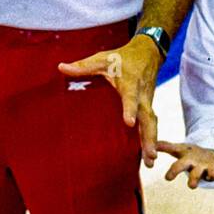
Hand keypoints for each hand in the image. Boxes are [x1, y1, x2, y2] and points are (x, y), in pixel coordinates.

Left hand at [59, 35, 161, 165]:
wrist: (148, 52)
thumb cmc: (123, 57)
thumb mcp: (103, 58)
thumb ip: (83, 65)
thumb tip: (61, 68)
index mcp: (130, 84)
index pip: (131, 98)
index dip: (130, 109)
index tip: (129, 122)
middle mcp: (142, 96)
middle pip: (148, 118)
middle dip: (149, 136)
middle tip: (150, 155)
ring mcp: (147, 102)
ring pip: (152, 124)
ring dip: (151, 142)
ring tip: (150, 161)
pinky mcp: (148, 107)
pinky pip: (151, 124)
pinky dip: (151, 139)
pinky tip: (149, 156)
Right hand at [156, 141, 213, 188]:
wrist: (210, 158)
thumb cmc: (191, 155)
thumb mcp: (179, 149)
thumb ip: (165, 146)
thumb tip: (152, 144)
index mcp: (188, 163)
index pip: (178, 167)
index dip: (173, 172)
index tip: (167, 178)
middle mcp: (199, 168)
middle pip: (195, 175)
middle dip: (193, 180)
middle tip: (192, 186)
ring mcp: (211, 168)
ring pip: (212, 174)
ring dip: (212, 174)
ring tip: (211, 174)